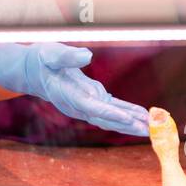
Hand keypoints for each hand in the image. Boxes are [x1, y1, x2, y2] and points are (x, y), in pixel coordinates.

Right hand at [0, 44, 149, 136]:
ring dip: (131, 123)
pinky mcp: (93, 99)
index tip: (129, 119)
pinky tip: (142, 116)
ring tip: (151, 128)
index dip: (111, 114)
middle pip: (106, 118)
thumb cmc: (41, 60)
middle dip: (127, 125)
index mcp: (70, 96)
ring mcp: (87, 104)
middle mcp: (79, 105)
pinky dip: (128, 112)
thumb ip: (67, 56)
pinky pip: (113, 108)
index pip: (93, 108)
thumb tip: (86, 55)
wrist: (34, 70)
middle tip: (149, 131)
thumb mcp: (50, 54)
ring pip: (111, 117)